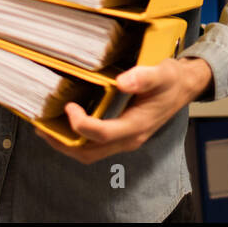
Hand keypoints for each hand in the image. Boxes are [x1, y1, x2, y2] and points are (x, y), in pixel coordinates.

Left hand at [39, 57, 212, 163]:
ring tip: (46, 129)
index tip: (69, 106)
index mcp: (137, 125)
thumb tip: (122, 81)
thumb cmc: (172, 80)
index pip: (103, 133)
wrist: (185, 87)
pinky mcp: (122, 135)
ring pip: (90, 153)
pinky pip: (94, 146)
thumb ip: (144, 77)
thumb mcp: (162, 73)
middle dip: (64, 143)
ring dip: (66, 145)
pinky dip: (76, 140)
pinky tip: (65, 125)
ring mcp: (126, 139)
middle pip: (90, 152)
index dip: (82, 123)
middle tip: (42, 127)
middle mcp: (130, 138)